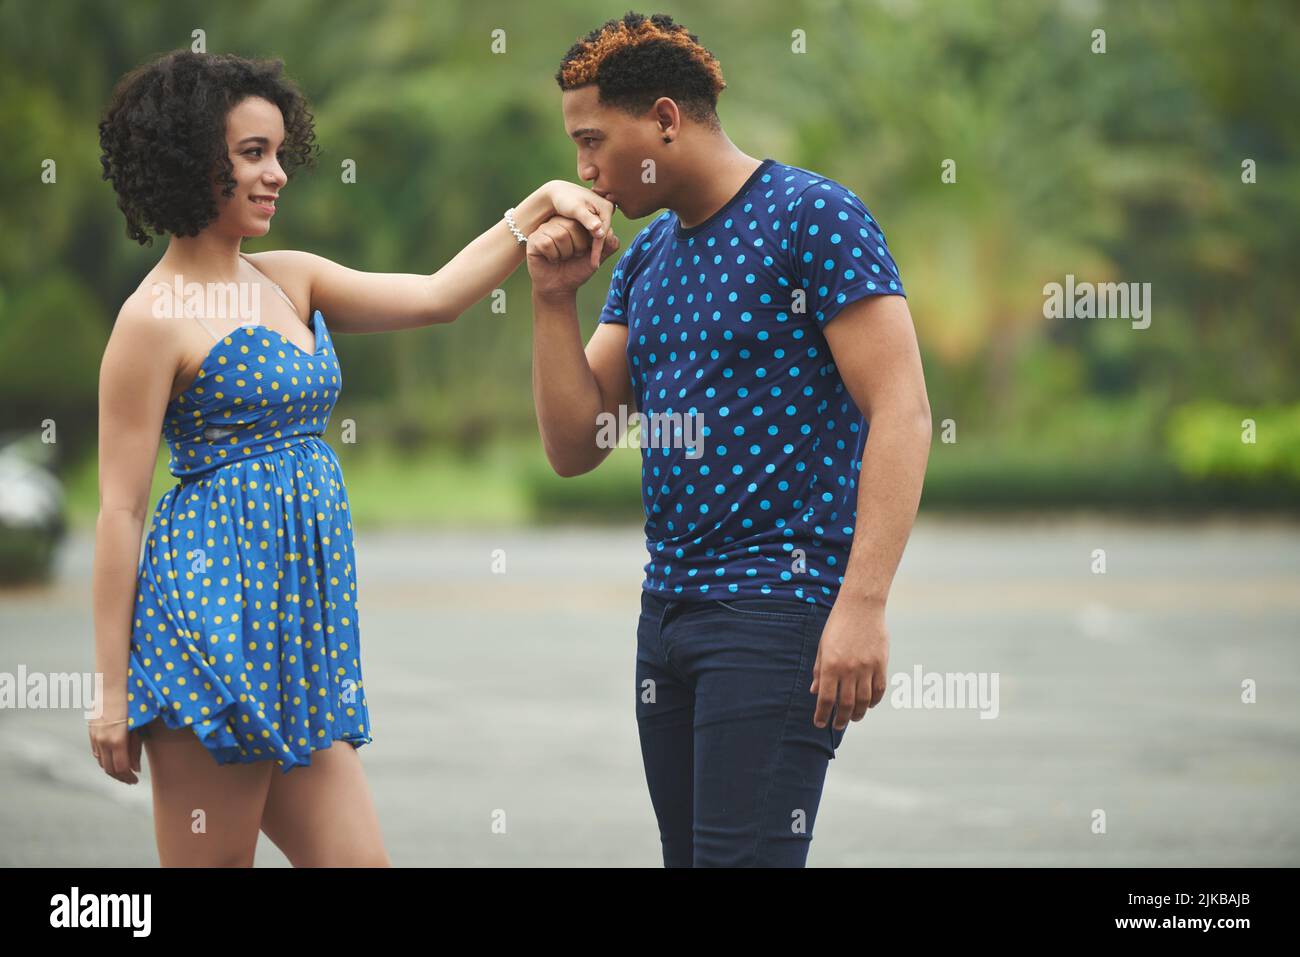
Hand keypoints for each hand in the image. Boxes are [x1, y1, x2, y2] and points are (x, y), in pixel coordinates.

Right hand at [88, 710, 141, 784]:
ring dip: (111, 770)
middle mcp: (103, 741)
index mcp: (117, 740)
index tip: (136, 780)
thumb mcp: (139, 726)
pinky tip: (113, 760)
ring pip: (101, 761)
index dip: (128, 777)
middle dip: (120, 777)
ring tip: (123, 772)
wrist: (113, 685)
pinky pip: (96, 751)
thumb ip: (136, 748)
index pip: (121, 768)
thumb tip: (136, 768)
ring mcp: (95, 736)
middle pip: (109, 768)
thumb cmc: (133, 703)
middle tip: (131, 780)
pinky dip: (104, 759)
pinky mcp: (91, 731)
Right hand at [526, 215, 619, 299]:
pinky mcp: (534, 239)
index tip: (585, 251)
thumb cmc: (577, 269)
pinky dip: (553, 256)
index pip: (585, 220)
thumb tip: (610, 231)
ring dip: (565, 253)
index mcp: (574, 221)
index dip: (589, 239)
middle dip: (577, 247)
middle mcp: (558, 221)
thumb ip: (609, 244)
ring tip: (562, 257)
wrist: (560, 288)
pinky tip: (551, 259)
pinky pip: (547, 243)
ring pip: (559, 235)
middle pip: (571, 225)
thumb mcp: (598, 257)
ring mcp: (544, 229)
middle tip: (573, 255)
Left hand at [546, 181, 614, 267]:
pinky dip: (590, 241)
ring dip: (594, 246)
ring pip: (599, 234)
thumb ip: (587, 220)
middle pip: (604, 234)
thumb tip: (601, 231)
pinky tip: (585, 251)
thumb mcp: (575, 209)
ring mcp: (602, 214)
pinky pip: (595, 232)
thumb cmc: (565, 199)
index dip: (598, 248)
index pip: (604, 232)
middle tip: (592, 265)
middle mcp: (607, 209)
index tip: (593, 262)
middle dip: (597, 249)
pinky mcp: (596, 217)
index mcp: (605, 207)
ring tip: (588, 260)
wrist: (557, 193)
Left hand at [810, 596, 888, 729]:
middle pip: (846, 704)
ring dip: (858, 714)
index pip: (826, 699)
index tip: (820, 724)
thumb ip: (819, 671)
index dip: (822, 715)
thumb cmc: (837, 626)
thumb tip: (815, 692)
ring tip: (853, 718)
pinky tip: (869, 705)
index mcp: (831, 665)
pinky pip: (879, 689)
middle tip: (837, 725)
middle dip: (840, 719)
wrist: (861, 607)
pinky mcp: (881, 664)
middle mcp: (849, 670)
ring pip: (864, 701)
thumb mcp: (822, 647)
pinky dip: (875, 701)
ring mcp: (867, 667)